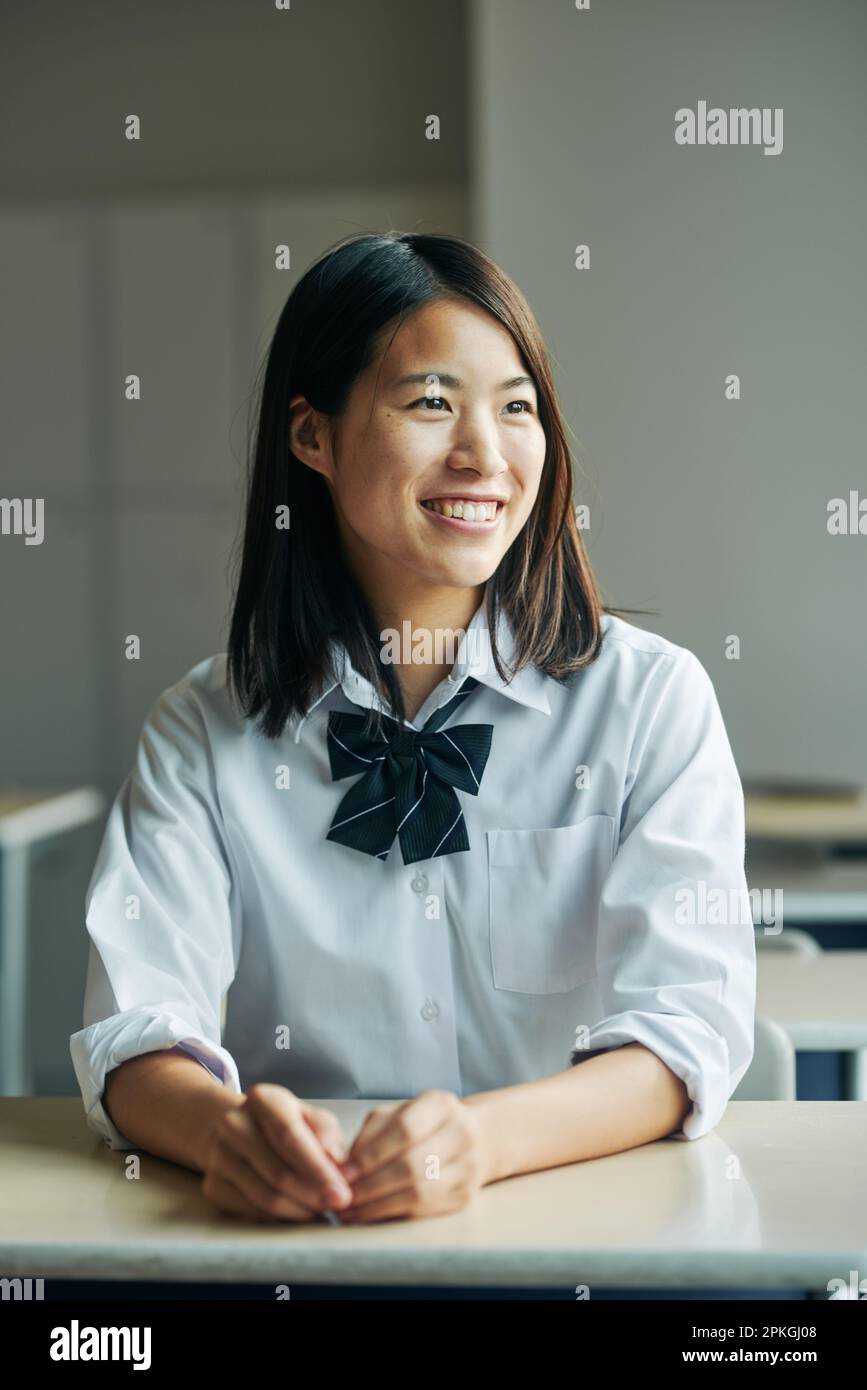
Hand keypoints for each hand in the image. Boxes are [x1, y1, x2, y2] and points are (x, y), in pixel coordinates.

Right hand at [200, 1083, 353, 1222]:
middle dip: (314, 1196)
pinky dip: (280, 1219)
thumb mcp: (310, 1116)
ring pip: (266, 1198)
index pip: (290, 1137)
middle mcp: (233, 1124)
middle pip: (278, 1173)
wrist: (238, 1130)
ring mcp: (218, 1156)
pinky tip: (298, 1213)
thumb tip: (336, 1161)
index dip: (318, 1169)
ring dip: (300, 1211)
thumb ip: (326, 1133)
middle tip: (338, 1207)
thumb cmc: (285, 1124)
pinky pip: (252, 1212)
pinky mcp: (212, 1185)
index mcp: (262, 1099)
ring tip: (322, 1211)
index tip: (342, 1194)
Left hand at [334, 1089, 492, 1222]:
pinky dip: (392, 1215)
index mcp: (440, 1105)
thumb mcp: (396, 1115)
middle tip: (341, 1197)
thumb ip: (370, 1134)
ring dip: (378, 1206)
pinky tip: (370, 1216)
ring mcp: (468, 1166)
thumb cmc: (421, 1126)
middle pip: (411, 1165)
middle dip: (370, 1185)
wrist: (472, 1140)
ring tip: (350, 1211)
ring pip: (418, 1192)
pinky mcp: (465, 1195)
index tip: (341, 1173)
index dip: (370, 1154)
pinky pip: (425, 1210)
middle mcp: (461, 1133)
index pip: (404, 1130)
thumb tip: (341, 1166)